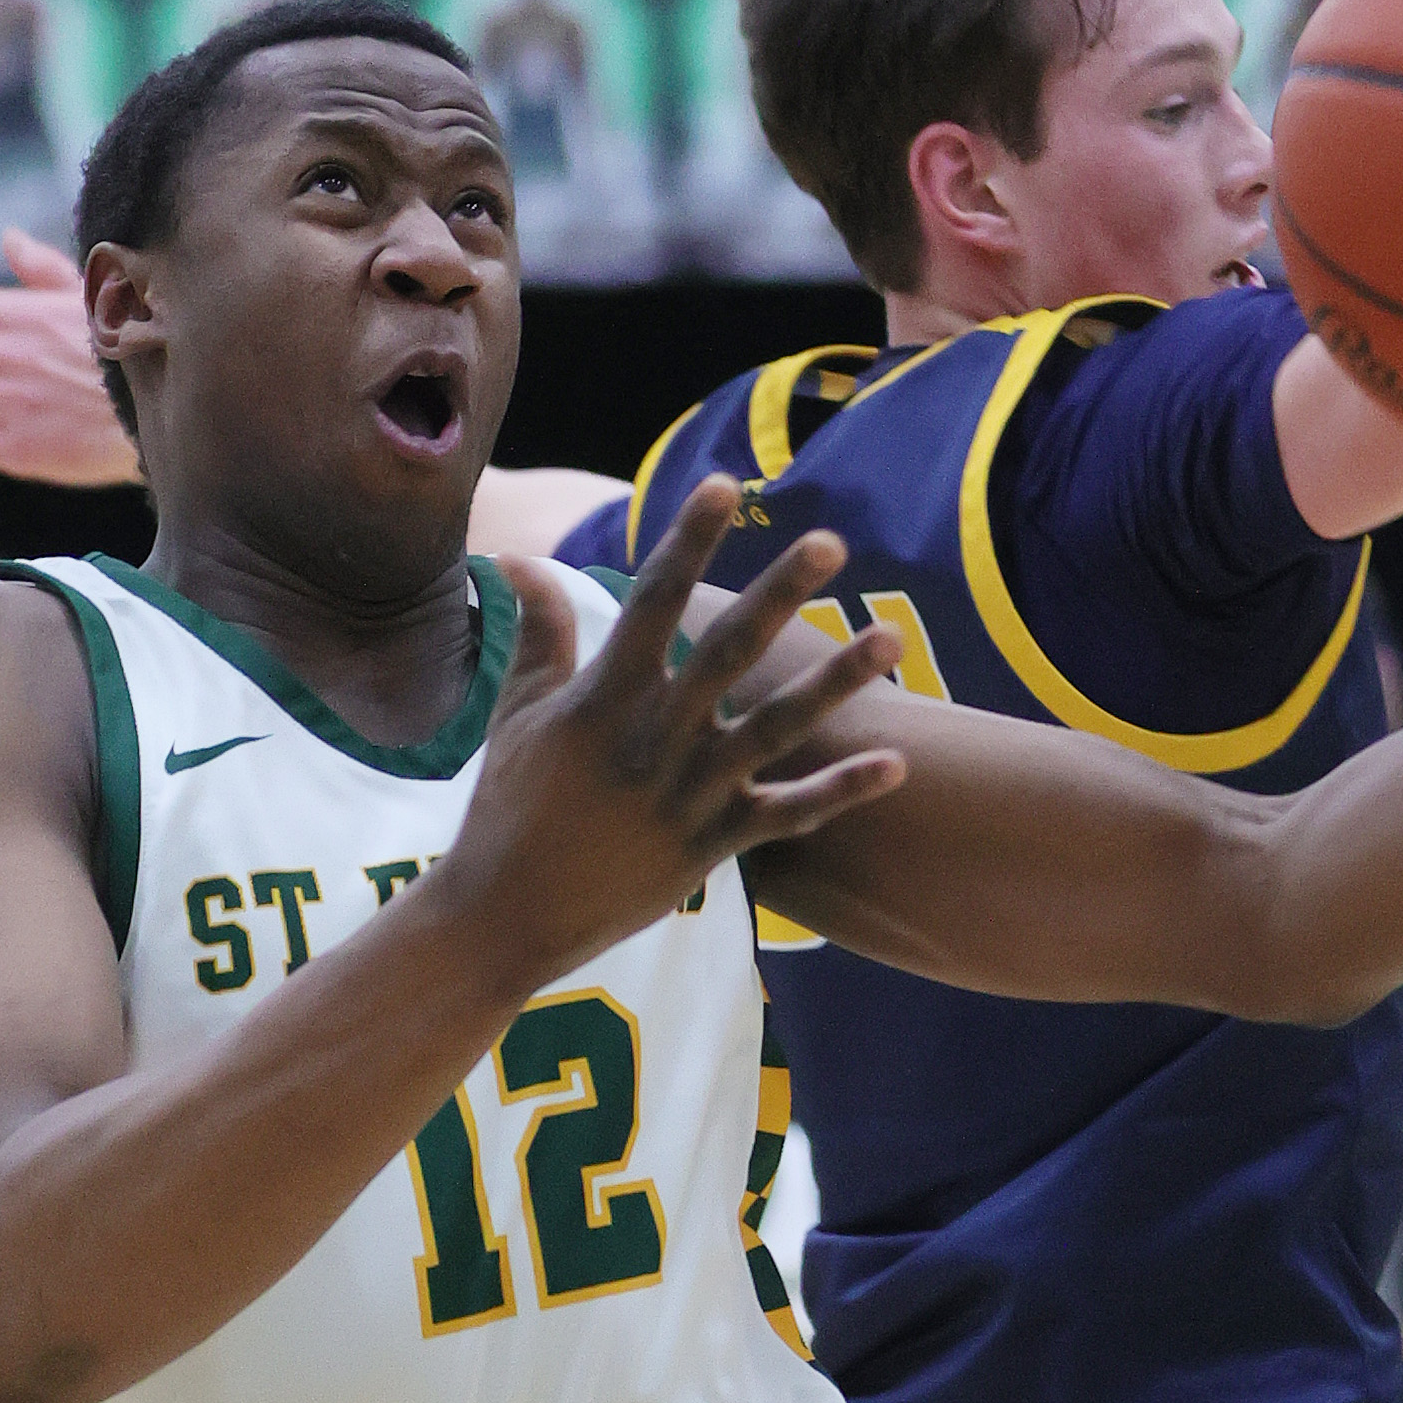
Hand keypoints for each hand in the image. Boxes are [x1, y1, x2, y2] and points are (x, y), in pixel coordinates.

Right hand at [423, 478, 907, 996]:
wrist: (505, 915)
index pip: (653, 601)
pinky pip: (787, 816)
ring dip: (836, 682)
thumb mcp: (517, 715)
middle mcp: (654, 738)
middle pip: (729, 652)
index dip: (687, 541)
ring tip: (890, 638)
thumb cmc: (508, 808)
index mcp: (604, 698)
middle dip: (781, 594)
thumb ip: (537, 634)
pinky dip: (841, 792)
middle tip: (832, 543)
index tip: (722, 486)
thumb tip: (519, 560)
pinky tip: (897, 764)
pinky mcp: (712, 846)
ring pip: (776, 729)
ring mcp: (689, 794)